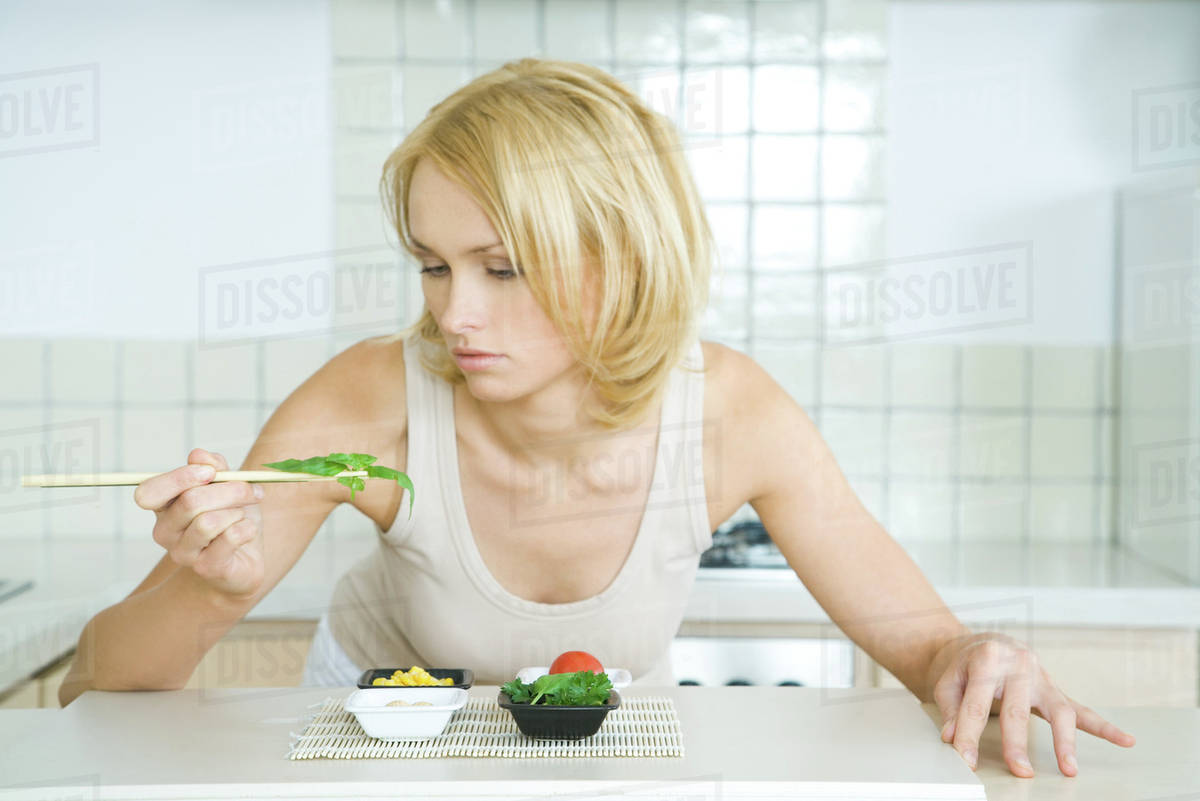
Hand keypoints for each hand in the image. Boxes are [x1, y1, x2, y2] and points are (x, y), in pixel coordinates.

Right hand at [133, 447, 265, 597]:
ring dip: (237, 512)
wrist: (245, 559)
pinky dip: (247, 528)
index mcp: (163, 507)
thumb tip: (198, 455)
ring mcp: (182, 553)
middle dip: (229, 491)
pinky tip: (247, 531)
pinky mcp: (206, 568)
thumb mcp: (227, 486)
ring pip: (208, 521)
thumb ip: (214, 468)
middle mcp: (165, 531)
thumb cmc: (231, 518)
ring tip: (243, 516)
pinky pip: (230, 537)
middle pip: (190, 502)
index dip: (179, 478)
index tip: (211, 473)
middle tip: (251, 491)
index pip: (148, 492)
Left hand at [930, 632, 1135, 777]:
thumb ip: (952, 708)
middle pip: (1018, 709)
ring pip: (1058, 711)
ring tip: (1068, 768)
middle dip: (1017, 743)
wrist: (986, 643)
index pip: (977, 704)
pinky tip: (1125, 740)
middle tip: (1019, 770)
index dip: (969, 734)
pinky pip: (1082, 710)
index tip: (966, 758)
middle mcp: (1019, 665)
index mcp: (987, 660)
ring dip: (1065, 741)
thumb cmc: (967, 666)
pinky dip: (1104, 728)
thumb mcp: (949, 680)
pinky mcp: (1055, 690)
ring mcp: (1042, 678)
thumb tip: (953, 736)